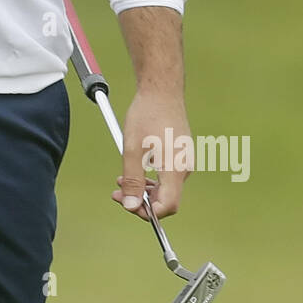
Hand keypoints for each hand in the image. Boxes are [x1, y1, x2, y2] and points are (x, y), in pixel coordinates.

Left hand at [112, 89, 192, 221]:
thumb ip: (132, 180)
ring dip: (142, 188)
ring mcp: (184, 160)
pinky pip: (166, 174)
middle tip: (118, 193)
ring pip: (165, 187)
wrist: (162, 90)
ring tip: (121, 181)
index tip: (128, 205)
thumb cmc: (148, 115)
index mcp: (175, 169)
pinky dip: (150, 176)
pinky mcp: (180, 153)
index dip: (147, 212)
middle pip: (166, 198)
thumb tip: (131, 205)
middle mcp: (184, 167)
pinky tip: (134, 168)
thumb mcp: (133, 150)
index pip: (168, 205)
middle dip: (141, 200)